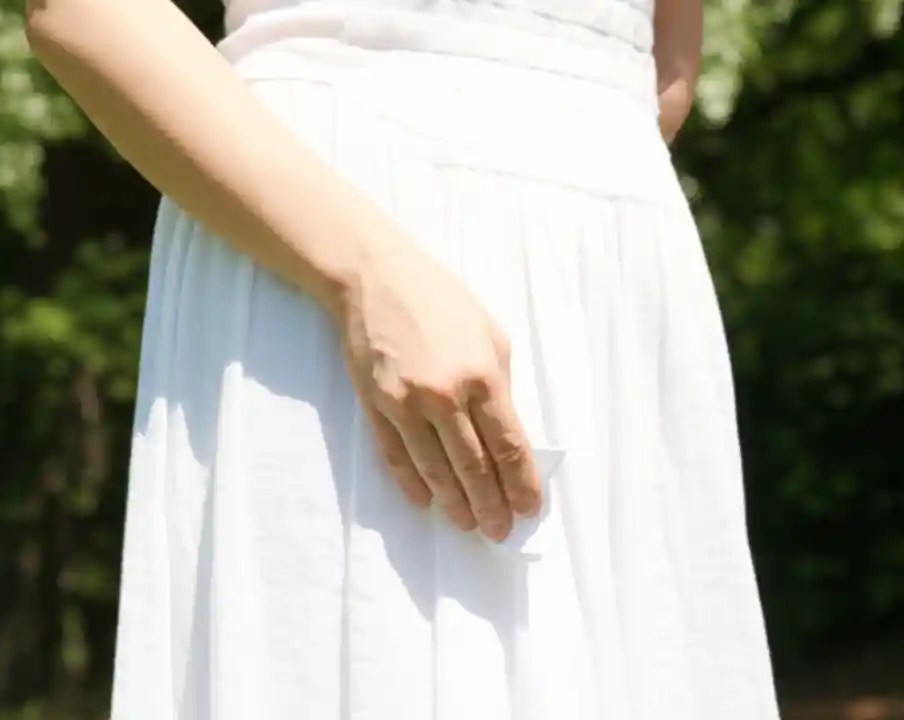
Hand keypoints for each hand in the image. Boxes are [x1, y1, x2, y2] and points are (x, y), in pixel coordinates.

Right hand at [336, 243, 542, 541]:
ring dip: (454, 503)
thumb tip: (505, 433)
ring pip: (435, 470)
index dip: (520, 483)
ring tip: (467, 525)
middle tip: (499, 532)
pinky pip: (396, 456)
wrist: (374, 278)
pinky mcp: (376, 406)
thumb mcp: (489, 335)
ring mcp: (406, 405)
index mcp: (483, 377)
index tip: (529, 509)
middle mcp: (445, 397)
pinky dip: (412, 483)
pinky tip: (426, 502)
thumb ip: (500, 385)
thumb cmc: (440, 301)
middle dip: (490, 505)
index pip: (508, 446)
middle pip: (473, 467)